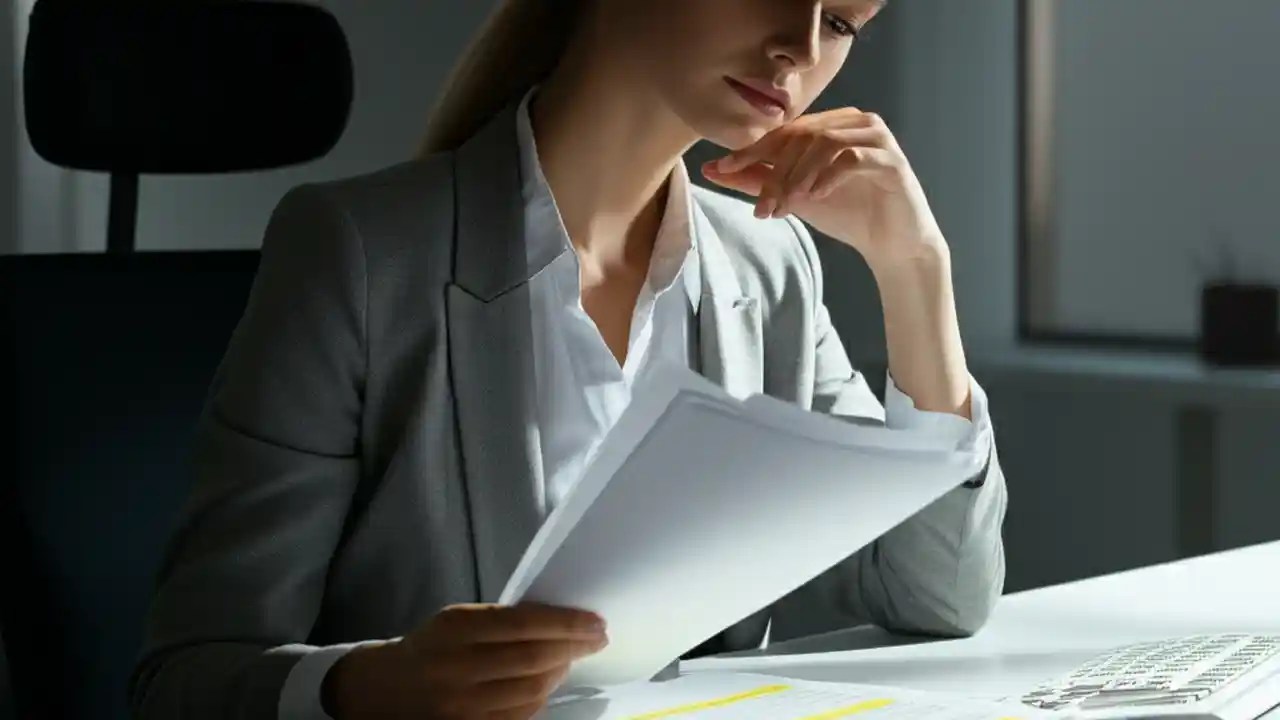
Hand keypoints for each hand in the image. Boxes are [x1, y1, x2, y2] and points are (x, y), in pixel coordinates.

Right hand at [322, 603, 608, 719]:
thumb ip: (501, 619)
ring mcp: (462, 705)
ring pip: (531, 691)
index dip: (566, 623)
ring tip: (571, 658)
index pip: (523, 623)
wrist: (386, 690)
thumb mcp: (457, 619)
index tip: (595, 621)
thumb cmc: (432, 646)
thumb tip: (560, 621)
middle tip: (598, 638)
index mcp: (455, 627)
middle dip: (573, 648)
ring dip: (560, 673)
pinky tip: (548, 683)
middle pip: (532, 659)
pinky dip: (541, 698)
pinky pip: (520, 716)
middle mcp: (457, 667)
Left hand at [701, 108, 946, 269]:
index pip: (784, 131)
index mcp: (831, 124)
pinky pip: (854, 156)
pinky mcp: (892, 160)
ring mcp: (877, 137)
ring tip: (786, 205)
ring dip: (799, 175)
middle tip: (761, 207)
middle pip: (802, 135)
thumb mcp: (795, 197)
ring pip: (825, 142)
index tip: (721, 170)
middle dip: (775, 172)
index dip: (751, 150)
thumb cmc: (847, 214)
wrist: (892, 244)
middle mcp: (855, 121)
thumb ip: (758, 181)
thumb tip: (714, 170)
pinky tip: (815, 197)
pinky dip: (828, 176)